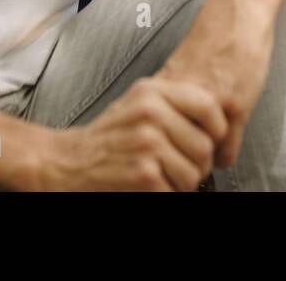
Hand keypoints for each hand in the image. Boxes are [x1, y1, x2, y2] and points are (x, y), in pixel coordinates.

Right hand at [40, 77, 227, 190]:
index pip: (208, 105)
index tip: (211, 139)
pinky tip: (149, 185)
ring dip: (182, 184)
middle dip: (197, 164)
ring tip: (161, 176)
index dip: (217, 128)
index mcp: (151, 92)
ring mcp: (147, 143)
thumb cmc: (107, 137)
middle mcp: (150, 113)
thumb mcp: (137, 104)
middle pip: (205, 146)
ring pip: (195, 173)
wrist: (67, 162)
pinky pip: (177, 191)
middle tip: (178, 166)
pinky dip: (166, 194)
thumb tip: (217, 121)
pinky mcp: (143, 174)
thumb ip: (173, 104)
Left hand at [157, 7, 273, 168]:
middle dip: (178, 161)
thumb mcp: (182, 67)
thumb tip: (164, 126)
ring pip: (199, 153)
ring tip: (205, 164)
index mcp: (165, 89)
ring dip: (202, 162)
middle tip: (185, 169)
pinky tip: (224, 156)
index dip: (159, 150)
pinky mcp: (234, 107)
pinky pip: (226, 149)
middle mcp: (181, 99)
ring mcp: (207, 105)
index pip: (153, 135)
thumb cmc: (213, 39)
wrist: (237, 14)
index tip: (163, 158)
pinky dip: (225, 156)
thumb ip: (172, 96)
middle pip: (172, 147)